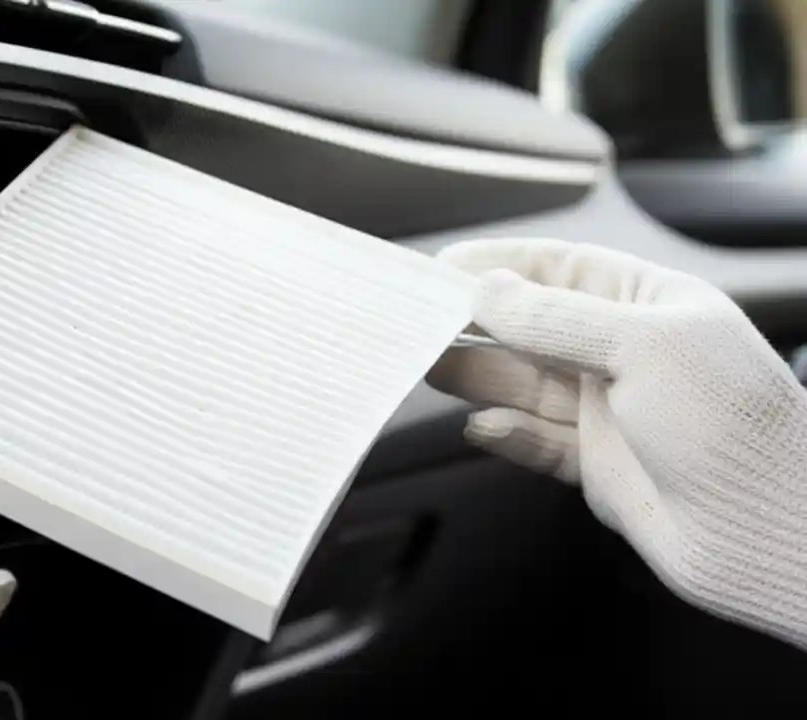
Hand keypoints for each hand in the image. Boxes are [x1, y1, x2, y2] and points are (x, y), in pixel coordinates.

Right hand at [428, 238, 806, 646]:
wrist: (767, 532)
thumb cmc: (732, 426)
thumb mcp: (643, 347)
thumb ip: (557, 319)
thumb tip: (488, 291)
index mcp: (647, 306)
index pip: (560, 269)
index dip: (498, 264)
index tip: (441, 267)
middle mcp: (623, 353)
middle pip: (529, 325)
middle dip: (474, 321)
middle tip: (417, 320)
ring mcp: (607, 410)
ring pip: (522, 382)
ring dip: (476, 374)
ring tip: (429, 366)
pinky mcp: (594, 464)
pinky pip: (532, 440)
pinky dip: (504, 433)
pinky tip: (480, 428)